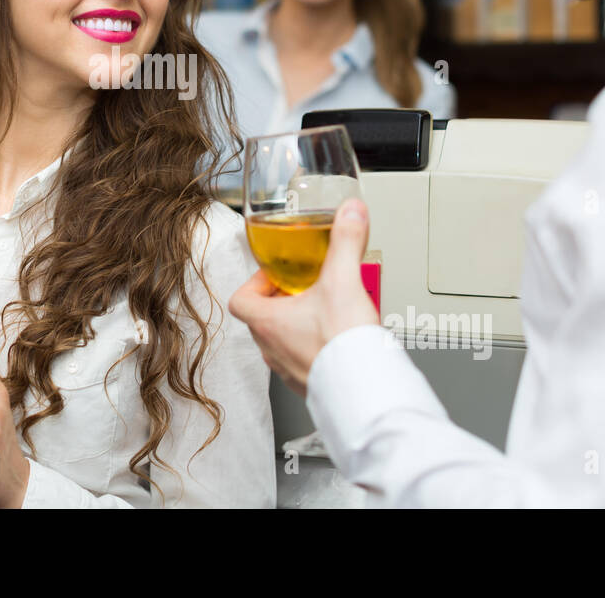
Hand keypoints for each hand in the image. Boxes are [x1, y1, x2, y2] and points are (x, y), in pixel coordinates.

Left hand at [229, 198, 379, 396]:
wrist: (364, 390)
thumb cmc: (342, 346)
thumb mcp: (343, 280)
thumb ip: (345, 241)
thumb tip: (350, 213)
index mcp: (267, 323)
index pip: (240, 299)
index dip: (255, 283)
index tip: (277, 274)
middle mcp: (272, 349)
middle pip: (262, 318)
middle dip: (284, 300)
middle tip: (307, 288)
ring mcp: (289, 369)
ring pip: (282, 340)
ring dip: (299, 324)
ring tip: (327, 310)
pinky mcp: (310, 383)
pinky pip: (303, 360)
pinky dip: (316, 346)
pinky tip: (339, 337)